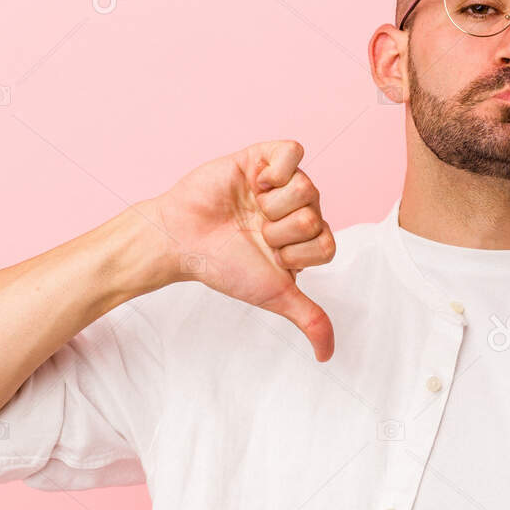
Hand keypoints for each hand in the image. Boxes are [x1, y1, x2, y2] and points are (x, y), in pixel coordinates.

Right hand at [139, 139, 335, 360]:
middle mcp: (299, 210)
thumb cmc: (225, 267)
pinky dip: (276, 170)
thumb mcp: (274, 296)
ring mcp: (282, 183)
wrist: (181, 240)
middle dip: (278, 232)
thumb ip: (309, 319)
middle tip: (253, 232)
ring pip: (307, 187)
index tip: (270, 256)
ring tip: (250, 209)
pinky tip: (255, 184)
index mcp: (305, 240)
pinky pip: (294, 150)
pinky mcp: (263, 157)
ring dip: (272, 206)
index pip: (326, 245)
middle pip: (315, 216)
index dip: (296, 254)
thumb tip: (327, 358)